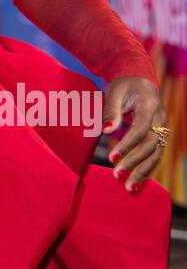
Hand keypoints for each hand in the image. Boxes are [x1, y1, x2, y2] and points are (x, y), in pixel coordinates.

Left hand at [102, 76, 165, 190]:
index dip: (127, 145)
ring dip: (142, 171)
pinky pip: (155, 155)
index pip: (140, 129)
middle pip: (149, 144)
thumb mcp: (114, 92)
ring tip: (129, 187)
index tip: (112, 157)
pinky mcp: (159, 137)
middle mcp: (159, 119)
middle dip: (134, 161)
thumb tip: (107, 129)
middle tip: (117, 174)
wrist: (139, 81)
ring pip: (156, 153)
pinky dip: (147, 170)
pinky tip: (136, 183)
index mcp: (149, 105)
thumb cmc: (124, 86)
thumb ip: (111, 110)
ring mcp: (161, 129)